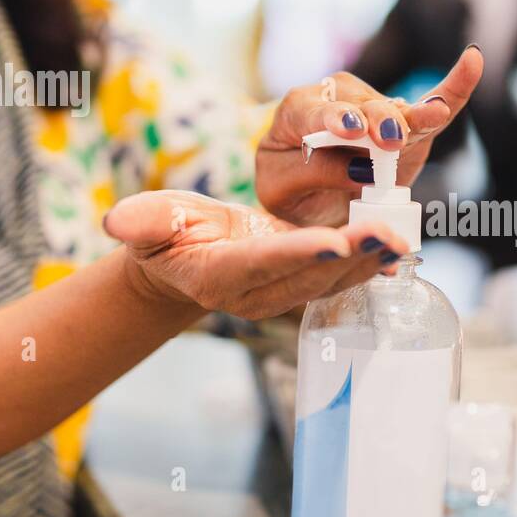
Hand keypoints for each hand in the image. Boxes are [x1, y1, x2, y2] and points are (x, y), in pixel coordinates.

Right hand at [103, 190, 408, 319]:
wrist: (185, 258)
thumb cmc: (165, 233)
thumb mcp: (148, 222)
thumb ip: (141, 222)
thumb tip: (115, 222)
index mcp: (218, 275)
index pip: (263, 263)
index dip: (298, 254)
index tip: (334, 242)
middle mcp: (255, 294)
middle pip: (308, 276)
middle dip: (349, 258)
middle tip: (386, 235)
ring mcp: (281, 294)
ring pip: (330, 282)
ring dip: (367, 263)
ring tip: (400, 240)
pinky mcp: (301, 285)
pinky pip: (338, 280)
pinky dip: (368, 266)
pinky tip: (396, 250)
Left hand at [255, 46, 483, 225]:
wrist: (308, 197)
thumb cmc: (289, 190)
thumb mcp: (282, 188)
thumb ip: (313, 172)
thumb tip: (360, 168)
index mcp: (296, 112)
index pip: (314, 111)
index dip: (334, 119)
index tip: (351, 129)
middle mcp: (339, 101)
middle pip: (361, 106)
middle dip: (377, 120)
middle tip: (388, 139)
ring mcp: (375, 110)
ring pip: (396, 109)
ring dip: (414, 114)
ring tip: (433, 115)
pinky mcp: (407, 127)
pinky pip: (432, 103)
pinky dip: (454, 87)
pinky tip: (473, 60)